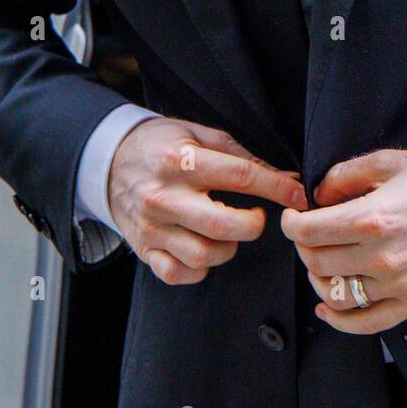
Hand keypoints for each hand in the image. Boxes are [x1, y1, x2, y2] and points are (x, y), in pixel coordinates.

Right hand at [108, 116, 307, 285]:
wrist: (108, 162)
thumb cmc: (161, 145)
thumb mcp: (197, 133)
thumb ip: (239, 154)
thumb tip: (286, 175)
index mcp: (179, 161)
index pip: (239, 176)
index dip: (277, 187)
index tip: (298, 195)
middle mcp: (163, 197)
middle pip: (222, 226)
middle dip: (253, 225)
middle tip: (257, 217)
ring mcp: (151, 228)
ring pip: (203, 256)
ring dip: (228, 248)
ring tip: (227, 231)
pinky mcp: (143, 251)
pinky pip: (180, 274)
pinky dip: (199, 268)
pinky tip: (204, 248)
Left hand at [280, 149, 406, 334]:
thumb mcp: (392, 161)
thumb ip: (346, 175)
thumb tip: (319, 194)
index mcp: (374, 218)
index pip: (309, 232)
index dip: (292, 223)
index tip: (293, 217)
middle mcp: (383, 257)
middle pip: (317, 262)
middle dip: (304, 246)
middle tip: (310, 232)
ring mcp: (399, 284)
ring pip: (336, 293)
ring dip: (319, 277)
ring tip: (321, 260)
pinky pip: (366, 323)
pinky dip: (340, 320)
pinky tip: (329, 307)